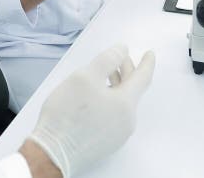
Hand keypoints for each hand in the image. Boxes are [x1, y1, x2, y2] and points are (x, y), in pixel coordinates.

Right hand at [28, 45, 155, 177]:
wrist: (53, 153)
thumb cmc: (68, 113)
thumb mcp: (86, 77)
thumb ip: (107, 60)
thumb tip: (122, 50)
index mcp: (126, 104)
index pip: (143, 78)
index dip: (146, 63)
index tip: (150, 53)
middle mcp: (127, 121)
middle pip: (131, 91)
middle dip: (127, 71)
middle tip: (119, 58)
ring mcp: (117, 135)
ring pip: (121, 104)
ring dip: (116, 85)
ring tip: (103, 74)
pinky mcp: (105, 143)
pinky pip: (113, 116)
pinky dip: (109, 101)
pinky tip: (94, 97)